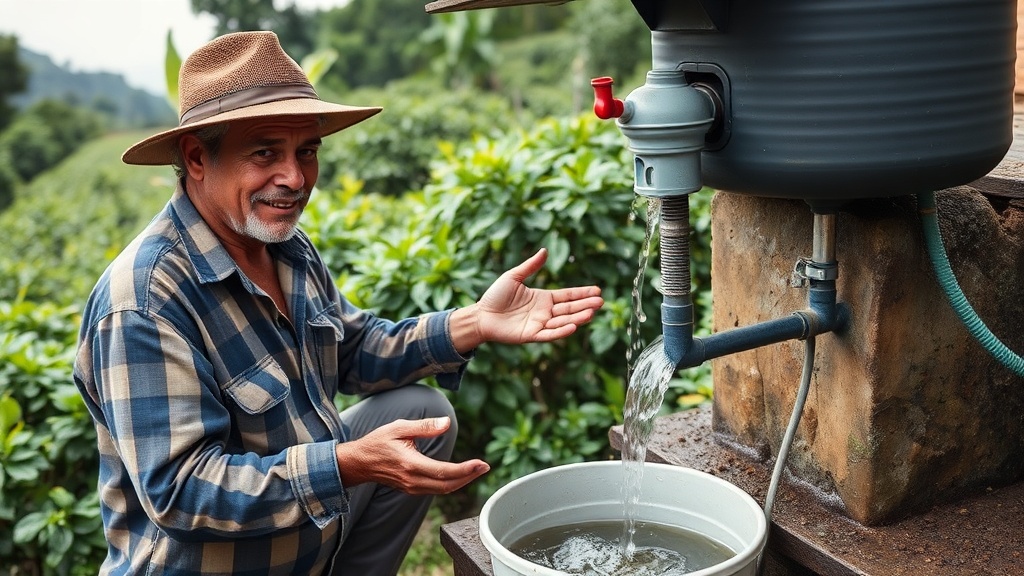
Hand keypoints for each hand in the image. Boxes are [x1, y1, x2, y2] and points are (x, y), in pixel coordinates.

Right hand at [334, 417, 488, 494]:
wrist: (358, 463)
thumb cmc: (378, 442)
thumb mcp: (399, 427)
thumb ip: (424, 426)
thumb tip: (447, 422)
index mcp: (410, 464)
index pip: (444, 472)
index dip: (466, 470)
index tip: (481, 464)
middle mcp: (412, 480)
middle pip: (447, 485)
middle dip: (469, 477)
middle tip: (485, 467)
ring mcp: (411, 487)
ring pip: (442, 490)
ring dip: (462, 482)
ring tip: (476, 470)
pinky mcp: (411, 489)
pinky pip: (435, 490)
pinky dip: (450, 484)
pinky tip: (459, 475)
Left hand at [450, 248, 603, 351]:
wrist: (481, 315)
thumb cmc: (495, 296)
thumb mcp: (514, 277)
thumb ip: (530, 266)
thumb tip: (544, 250)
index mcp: (543, 298)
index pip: (567, 296)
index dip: (582, 293)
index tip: (597, 291)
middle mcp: (545, 312)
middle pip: (569, 309)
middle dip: (585, 305)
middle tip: (601, 302)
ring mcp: (539, 324)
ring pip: (563, 321)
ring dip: (578, 317)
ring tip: (592, 312)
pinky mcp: (531, 335)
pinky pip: (549, 334)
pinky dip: (561, 331)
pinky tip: (574, 326)